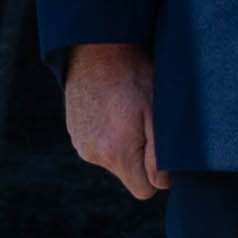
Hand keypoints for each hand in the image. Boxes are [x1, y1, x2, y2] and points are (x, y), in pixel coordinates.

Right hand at [64, 41, 166, 199]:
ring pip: (114, 161)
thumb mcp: (158, 114)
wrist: (97, 47)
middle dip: (141, 159)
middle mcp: (93, 154)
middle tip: (145, 124)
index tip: (161, 146)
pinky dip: (109, 134)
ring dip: (125, 145)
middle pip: (129, 176)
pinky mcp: (74, 133)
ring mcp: (80, 143)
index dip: (159, 172)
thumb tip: (163, 183)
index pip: (146, 190)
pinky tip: (113, 109)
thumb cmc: (135, 76)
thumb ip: (161, 156)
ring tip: (127, 112)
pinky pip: (99, 146)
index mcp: (115, 153)